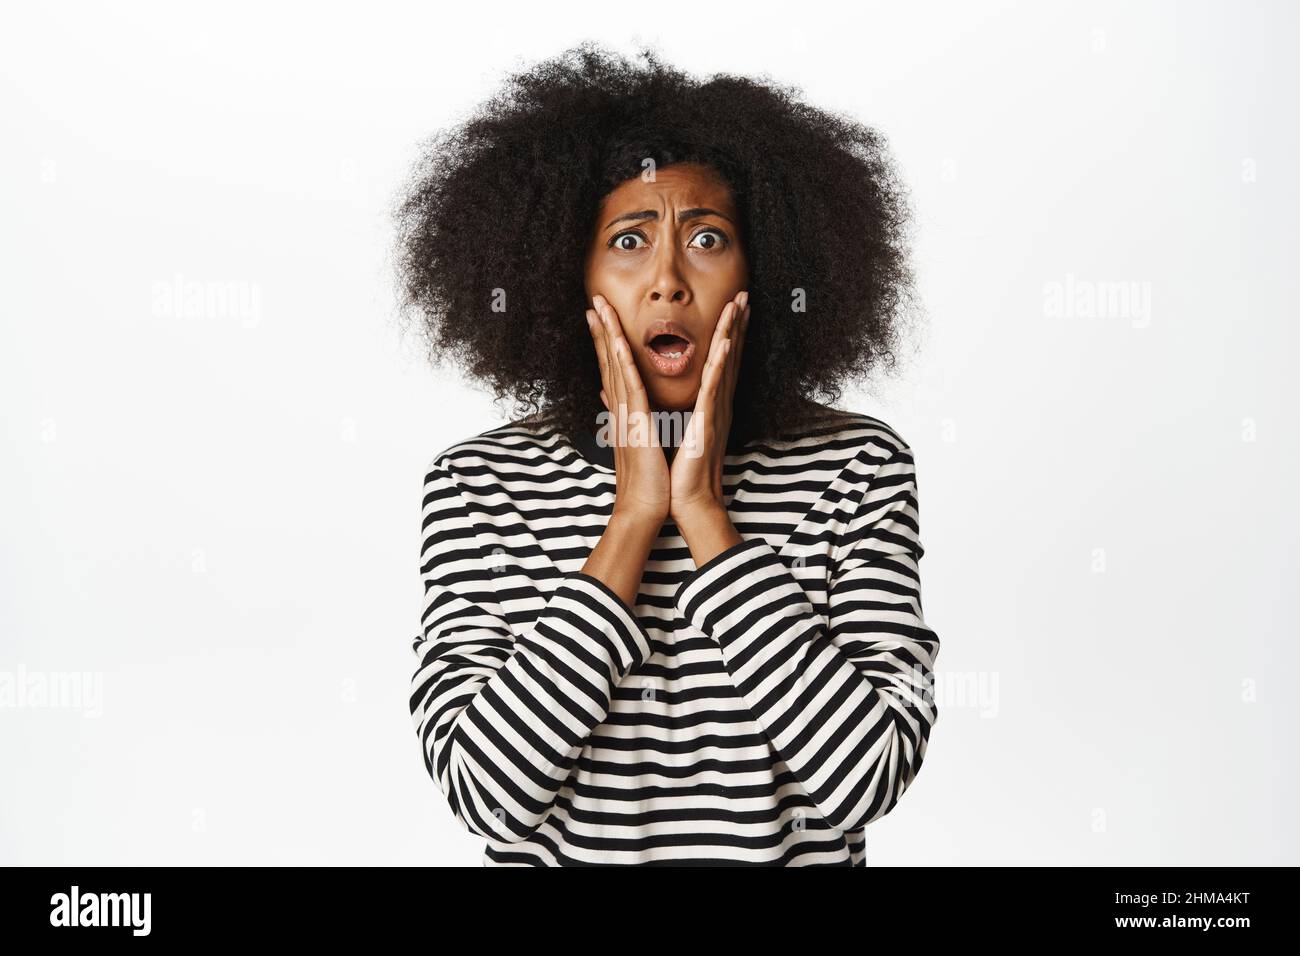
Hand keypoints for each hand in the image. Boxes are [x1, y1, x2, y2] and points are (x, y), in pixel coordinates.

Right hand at [586, 294, 670, 527]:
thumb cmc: (645, 479)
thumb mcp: (634, 442)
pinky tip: (618, 340)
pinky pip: (630, 385)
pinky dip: (624, 361)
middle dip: (601, 329)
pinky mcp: (636, 422)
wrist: (645, 506)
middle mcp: (620, 408)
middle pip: (608, 360)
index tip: (599, 317)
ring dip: (607, 335)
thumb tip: (612, 402)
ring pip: (614, 366)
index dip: (605, 341)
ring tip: (599, 308)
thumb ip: (624, 418)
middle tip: (594, 301)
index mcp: (624, 411)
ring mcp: (625, 413)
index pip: (613, 369)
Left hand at [669, 291, 749, 522]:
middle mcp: (716, 404)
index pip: (716, 362)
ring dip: (732, 332)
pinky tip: (726, 343)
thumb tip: (630, 394)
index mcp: (706, 406)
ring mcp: (714, 412)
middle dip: (735, 324)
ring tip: (739, 305)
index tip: (728, 308)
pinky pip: (714, 389)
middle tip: (743, 295)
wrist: (686, 501)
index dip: (723, 334)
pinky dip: (721, 365)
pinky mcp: (707, 423)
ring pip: (725, 364)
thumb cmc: (676, 473)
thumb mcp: (662, 434)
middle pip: (728, 356)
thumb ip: (653, 410)